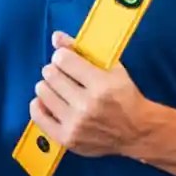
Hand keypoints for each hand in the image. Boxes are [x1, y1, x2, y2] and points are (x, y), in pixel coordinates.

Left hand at [29, 31, 153, 156]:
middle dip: (55, 69)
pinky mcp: (67, 138)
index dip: (62, 55)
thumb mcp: (112, 69)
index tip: (65, 58)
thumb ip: (83, 50)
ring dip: (48, 86)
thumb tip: (56, 36)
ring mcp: (75, 124)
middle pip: (51, 75)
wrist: (137, 132)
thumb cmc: (125, 97)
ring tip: (58, 88)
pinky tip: (47, 101)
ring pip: (43, 92)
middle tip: (62, 73)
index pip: (64, 60)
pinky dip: (39, 105)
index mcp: (101, 85)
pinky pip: (38, 116)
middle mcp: (87, 105)